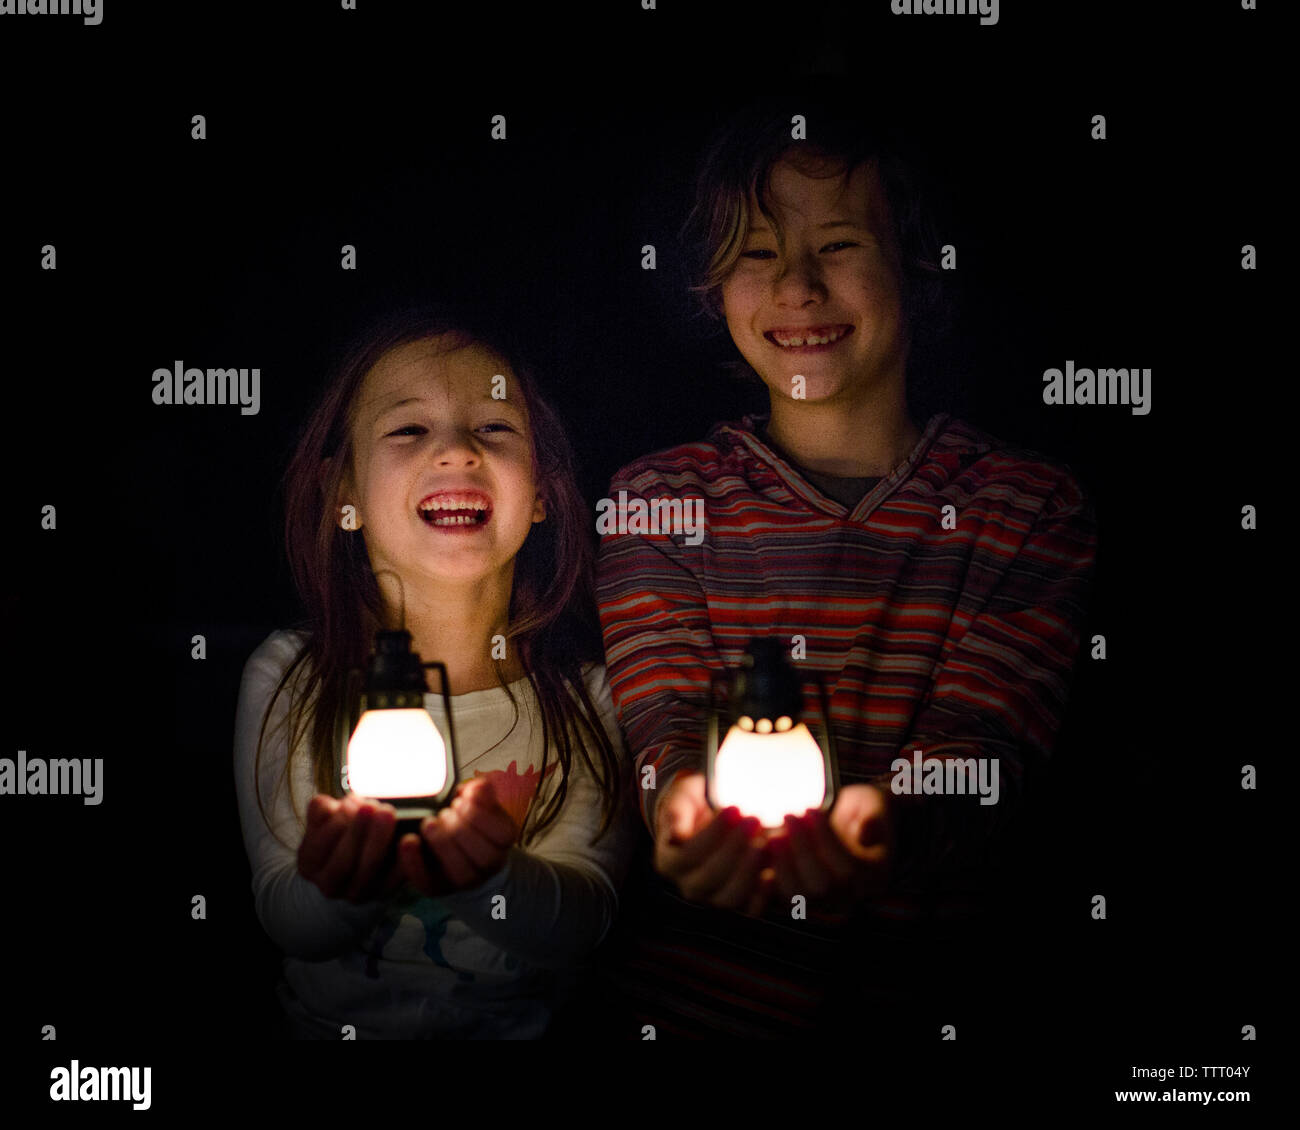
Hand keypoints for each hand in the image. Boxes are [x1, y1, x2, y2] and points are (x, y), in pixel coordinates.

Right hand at [297, 793, 404, 902]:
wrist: (353, 860)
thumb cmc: (339, 830)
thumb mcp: (324, 818)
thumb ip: (323, 809)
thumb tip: (337, 804)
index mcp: (309, 864)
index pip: (319, 847)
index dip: (336, 824)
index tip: (352, 801)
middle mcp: (328, 884)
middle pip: (343, 863)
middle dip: (359, 832)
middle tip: (374, 806)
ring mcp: (354, 894)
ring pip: (366, 873)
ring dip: (378, 842)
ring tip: (388, 813)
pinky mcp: (380, 895)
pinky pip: (392, 882)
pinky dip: (400, 861)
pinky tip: (408, 838)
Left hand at [398, 778, 516, 896]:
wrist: (457, 851)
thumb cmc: (468, 822)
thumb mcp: (479, 804)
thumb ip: (480, 793)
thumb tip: (478, 788)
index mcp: (501, 841)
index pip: (504, 835)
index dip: (482, 816)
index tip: (462, 799)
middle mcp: (488, 864)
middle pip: (485, 856)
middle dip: (462, 830)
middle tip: (445, 812)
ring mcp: (464, 880)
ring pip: (462, 874)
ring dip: (444, 845)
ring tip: (429, 823)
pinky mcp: (437, 888)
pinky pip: (427, 882)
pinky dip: (415, 862)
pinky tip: (408, 841)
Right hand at [652, 771, 773, 916]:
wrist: (711, 823)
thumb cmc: (695, 807)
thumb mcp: (681, 802)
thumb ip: (675, 814)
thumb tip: (674, 834)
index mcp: (670, 862)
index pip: (689, 854)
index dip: (712, 833)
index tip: (734, 808)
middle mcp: (689, 886)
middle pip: (710, 876)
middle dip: (734, 847)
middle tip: (754, 820)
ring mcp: (713, 899)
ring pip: (729, 898)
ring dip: (748, 870)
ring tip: (765, 842)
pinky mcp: (738, 904)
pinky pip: (749, 909)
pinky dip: (762, 896)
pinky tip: (772, 874)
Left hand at [766, 784, 892, 916]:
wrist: (853, 824)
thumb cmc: (863, 811)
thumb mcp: (875, 806)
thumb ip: (873, 815)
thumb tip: (867, 826)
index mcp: (873, 875)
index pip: (847, 866)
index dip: (826, 838)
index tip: (810, 810)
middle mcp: (849, 894)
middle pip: (821, 885)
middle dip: (802, 849)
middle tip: (788, 816)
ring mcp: (822, 900)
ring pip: (797, 895)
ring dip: (782, 862)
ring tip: (773, 831)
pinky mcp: (798, 897)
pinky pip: (779, 894)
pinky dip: (766, 873)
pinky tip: (760, 845)